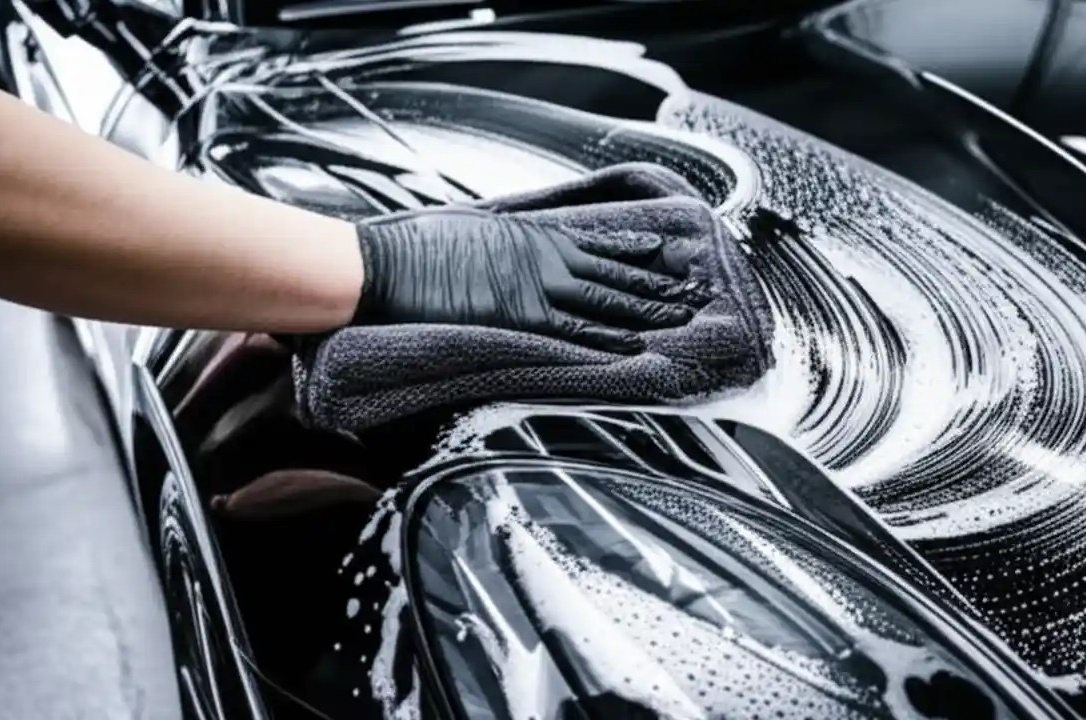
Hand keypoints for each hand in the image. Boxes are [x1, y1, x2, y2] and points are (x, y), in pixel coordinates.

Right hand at [354, 164, 714, 353]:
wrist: (387, 265)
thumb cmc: (418, 248)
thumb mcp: (473, 230)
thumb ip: (507, 242)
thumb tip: (520, 247)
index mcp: (534, 236)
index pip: (601, 243)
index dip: (638, 251)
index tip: (667, 253)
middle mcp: (545, 260)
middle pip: (617, 273)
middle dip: (660, 284)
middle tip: (697, 291)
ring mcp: (536, 290)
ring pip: (608, 301)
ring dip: (650, 310)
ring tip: (685, 316)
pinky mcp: (521, 320)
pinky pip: (576, 332)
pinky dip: (610, 338)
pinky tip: (639, 344)